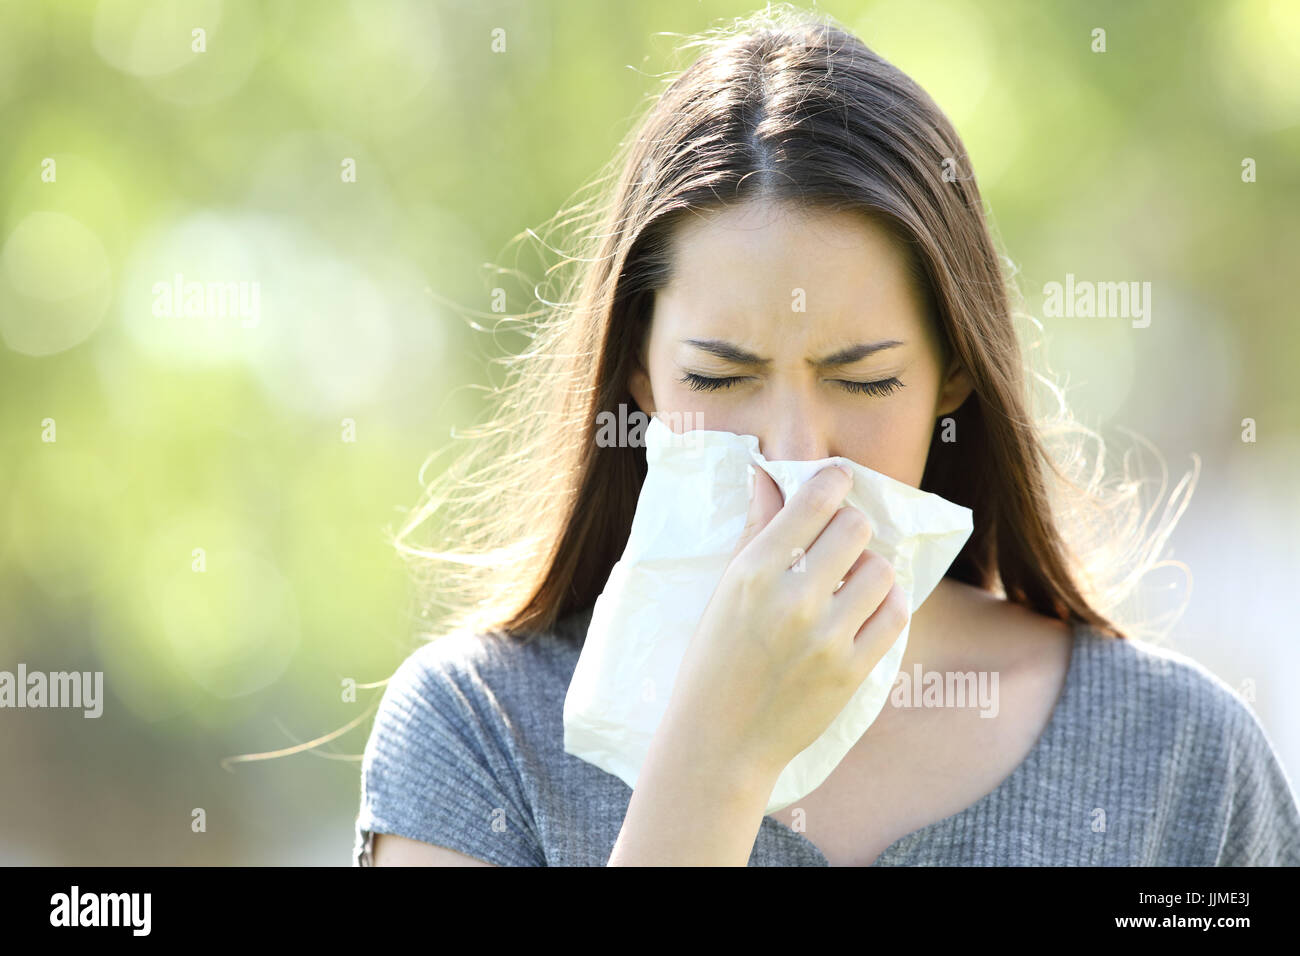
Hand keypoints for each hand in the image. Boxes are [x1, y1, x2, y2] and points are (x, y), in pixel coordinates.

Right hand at [660, 463, 908, 785]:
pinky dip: (887, 602)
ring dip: (869, 568)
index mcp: (753, 572)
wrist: (720, 740)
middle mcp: (792, 599)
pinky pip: (895, 613)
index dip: (833, 480)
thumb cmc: (714, 659)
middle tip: (836, 544)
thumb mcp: (725, 588)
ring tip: (849, 582)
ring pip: (881, 568)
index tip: (837, 479)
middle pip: (855, 527)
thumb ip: (755, 528)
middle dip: (849, 528)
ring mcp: (826, 637)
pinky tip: (867, 607)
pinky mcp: (852, 670)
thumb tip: (768, 473)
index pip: (814, 500)